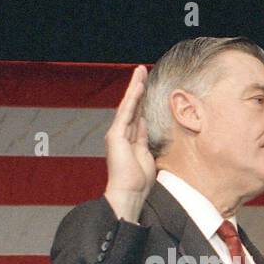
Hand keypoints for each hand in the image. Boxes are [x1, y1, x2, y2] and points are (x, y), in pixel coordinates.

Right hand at [103, 65, 156, 222]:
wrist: (129, 192)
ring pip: (128, 105)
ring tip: (141, 71)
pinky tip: (139, 87)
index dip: (142, 99)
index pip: (136, 114)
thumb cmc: (138, 181)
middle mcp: (120, 133)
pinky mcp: (115, 134)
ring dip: (135, 87)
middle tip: (143, 71)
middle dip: (137, 88)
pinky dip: (133, 99)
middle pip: (131, 105)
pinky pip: (126, 112)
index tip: (148, 86)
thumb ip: (143, 138)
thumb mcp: (146, 155)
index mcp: (128, 138)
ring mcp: (117, 133)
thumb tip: (144, 123)